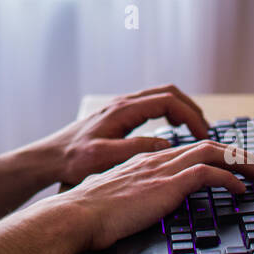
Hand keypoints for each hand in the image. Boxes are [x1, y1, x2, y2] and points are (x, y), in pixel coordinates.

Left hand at [33, 84, 215, 186]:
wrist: (47, 158)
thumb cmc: (72, 159)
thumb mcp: (105, 158)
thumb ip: (136, 150)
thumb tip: (167, 146)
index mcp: (123, 110)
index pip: (168, 101)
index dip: (191, 115)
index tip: (204, 135)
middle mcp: (123, 104)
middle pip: (168, 93)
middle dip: (192, 109)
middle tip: (206, 131)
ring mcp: (120, 109)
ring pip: (160, 98)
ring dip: (181, 110)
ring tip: (196, 131)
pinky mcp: (118, 118)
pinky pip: (151, 107)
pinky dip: (169, 114)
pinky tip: (172, 133)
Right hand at [62, 141, 253, 250]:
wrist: (78, 214)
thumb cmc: (92, 212)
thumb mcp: (119, 197)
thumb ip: (136, 192)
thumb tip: (146, 202)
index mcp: (146, 159)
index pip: (189, 149)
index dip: (215, 153)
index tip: (233, 163)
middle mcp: (157, 158)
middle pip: (206, 145)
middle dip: (237, 153)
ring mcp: (162, 169)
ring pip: (212, 152)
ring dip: (241, 161)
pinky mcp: (167, 184)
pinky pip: (208, 173)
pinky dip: (230, 178)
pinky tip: (241, 190)